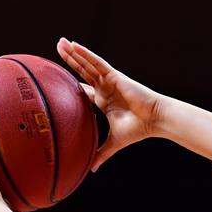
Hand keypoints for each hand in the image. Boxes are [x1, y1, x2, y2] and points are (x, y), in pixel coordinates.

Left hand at [56, 38, 163, 170]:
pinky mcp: (114, 75)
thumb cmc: (137, 130)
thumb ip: (101, 153)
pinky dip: (85, 54)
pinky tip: (73, 45)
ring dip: (73, 53)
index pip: (83, 89)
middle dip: (69, 61)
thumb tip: (91, 169)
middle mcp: (105, 88)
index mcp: (103, 101)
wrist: (154, 120)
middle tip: (57, 50)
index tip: (57, 79)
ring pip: (87, 63)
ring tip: (60, 42)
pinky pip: (96, 61)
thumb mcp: (113, 142)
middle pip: (82, 71)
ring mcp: (109, 79)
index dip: (70, 83)